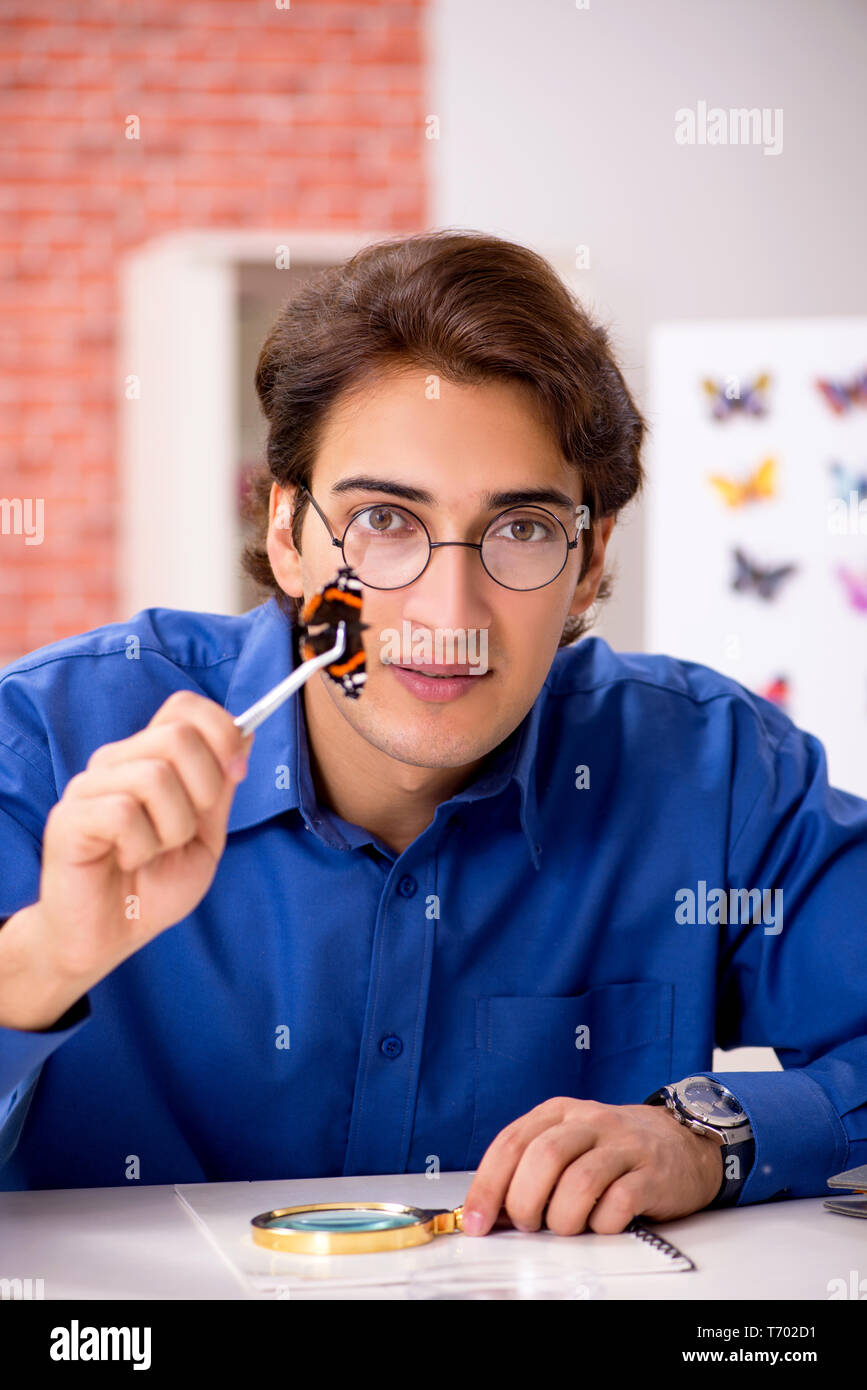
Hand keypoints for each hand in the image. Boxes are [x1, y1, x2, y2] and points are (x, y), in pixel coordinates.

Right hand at [36, 690, 252, 986]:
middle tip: (184, 833)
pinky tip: (127, 861)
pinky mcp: (68, 818)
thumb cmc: (154, 885)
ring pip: (154, 777)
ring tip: (152, 853)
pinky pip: (123, 813)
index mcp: (149, 757)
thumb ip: (222, 786)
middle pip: (178, 736)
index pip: (185, 707)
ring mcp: (88, 787)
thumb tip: (246, 732)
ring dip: (172, 829)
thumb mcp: (206, 834)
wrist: (111, 937)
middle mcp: (116, 761)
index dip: (221, 732)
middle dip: (204, 790)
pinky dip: (141, 848)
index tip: (236, 774)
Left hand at [460, 1097, 724, 1235]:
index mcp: (560, 1112)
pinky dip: (602, 1224)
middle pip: (544, 1157)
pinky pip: (619, 1202)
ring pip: (580, 1181)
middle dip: (525, 1201)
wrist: (683, 1140)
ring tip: (564, 1227)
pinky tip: (602, 1224)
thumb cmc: (615, 1148)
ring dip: (562, 1218)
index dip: (488, 1185)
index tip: (477, 1221)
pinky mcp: (653, 1173)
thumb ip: (531, 1167)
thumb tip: (490, 1210)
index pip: (512, 1142)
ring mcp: (624, 1145)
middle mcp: (590, 1121)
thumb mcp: (569, 1143)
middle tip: (528, 1224)